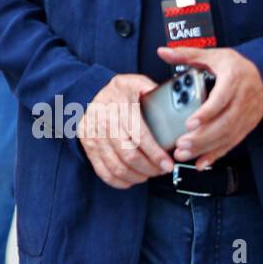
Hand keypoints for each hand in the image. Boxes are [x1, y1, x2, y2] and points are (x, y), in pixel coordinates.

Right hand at [79, 74, 174, 188]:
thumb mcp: (134, 82)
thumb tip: (175, 99)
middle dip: (150, 168)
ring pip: (117, 167)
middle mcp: (105, 123)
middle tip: (161, 170)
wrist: (87, 93)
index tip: (168, 164)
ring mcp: (95, 137)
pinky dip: (119, 181)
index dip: (155, 154)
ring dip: (137, 176)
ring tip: (149, 174)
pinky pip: (103, 171)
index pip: (139, 136)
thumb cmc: (116, 91)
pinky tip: (131, 179)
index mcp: (120, 107)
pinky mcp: (89, 148)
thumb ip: (153, 90)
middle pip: (129, 155)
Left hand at [158, 46, 262, 168]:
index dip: (206, 113)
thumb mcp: (213, 55)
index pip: (221, 99)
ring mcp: (247, 115)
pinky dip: (217, 154)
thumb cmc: (236, 66)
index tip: (190, 123)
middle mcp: (243, 99)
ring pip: (228, 136)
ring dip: (206, 148)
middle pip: (224, 123)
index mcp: (234, 79)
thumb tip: (163, 52)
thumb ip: (187, 54)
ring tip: (185, 153)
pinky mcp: (247, 126)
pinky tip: (201, 162)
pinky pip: (232, 142)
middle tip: (181, 144)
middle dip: (202, 137)